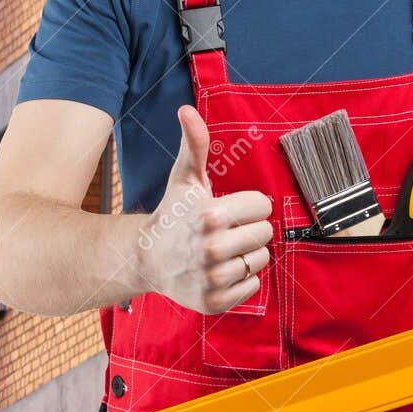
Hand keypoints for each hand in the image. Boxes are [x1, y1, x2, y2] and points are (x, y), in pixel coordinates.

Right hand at [137, 105, 274, 314]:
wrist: (146, 258)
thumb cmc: (174, 214)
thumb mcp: (185, 178)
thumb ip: (194, 144)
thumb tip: (188, 110)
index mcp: (210, 215)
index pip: (263, 206)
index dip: (248, 205)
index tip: (226, 209)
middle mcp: (211, 248)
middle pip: (266, 233)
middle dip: (249, 229)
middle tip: (223, 231)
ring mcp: (212, 277)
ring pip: (262, 259)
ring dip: (247, 254)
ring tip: (220, 251)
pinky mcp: (214, 301)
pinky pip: (254, 285)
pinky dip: (242, 280)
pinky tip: (219, 271)